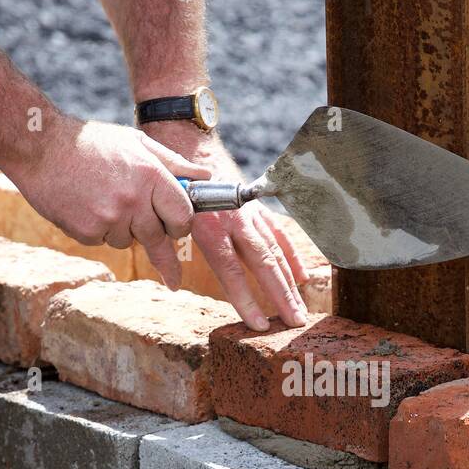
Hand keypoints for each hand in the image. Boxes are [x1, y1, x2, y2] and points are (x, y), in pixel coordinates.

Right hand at [6, 115, 211, 275]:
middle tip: (167, 265)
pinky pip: (104, 241)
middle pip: (159, 238)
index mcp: (150, 175)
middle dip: (160, 240)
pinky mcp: (86, 232)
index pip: (183, 215)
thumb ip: (175, 163)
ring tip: (105, 202)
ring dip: (125, 230)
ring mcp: (108, 218)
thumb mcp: (136, 143)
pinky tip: (87, 207)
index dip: (183, 225)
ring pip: (130, 241)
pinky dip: (100, 230)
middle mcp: (132, 200)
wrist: (38, 147)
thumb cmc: (91, 143)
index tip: (180, 229)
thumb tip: (207, 177)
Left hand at [142, 125, 309, 330]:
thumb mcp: (166, 213)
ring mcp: (249, 213)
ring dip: (290, 283)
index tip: (258, 324)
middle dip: (281, 296)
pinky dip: (292, 256)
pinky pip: (279, 234)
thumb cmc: (170, 184)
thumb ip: (172, 243)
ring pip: (275, 251)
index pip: (232, 271)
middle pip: (263, 263)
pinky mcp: (256, 207)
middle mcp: (234, 219)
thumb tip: (171, 282)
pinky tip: (303, 279)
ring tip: (300, 310)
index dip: (246, 299)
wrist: (186, 144)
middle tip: (294, 323)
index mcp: (209, 225)